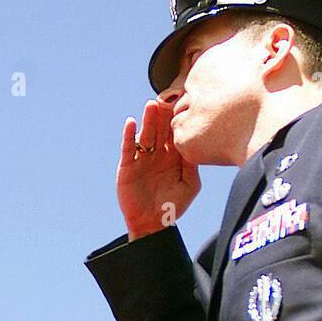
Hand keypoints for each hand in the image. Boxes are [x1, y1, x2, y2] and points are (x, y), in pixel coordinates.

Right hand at [117, 99, 200, 239]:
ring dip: (148, 119)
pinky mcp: (127, 166)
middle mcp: (157, 153)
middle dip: (163, 114)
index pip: (175, 132)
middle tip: (167, 96)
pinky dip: (129, 135)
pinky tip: (132, 122)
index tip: (184, 102)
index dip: (178, 118)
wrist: (153, 224)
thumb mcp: (190, 185)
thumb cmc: (174, 206)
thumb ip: (192, 165)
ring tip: (151, 104)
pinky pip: (128, 147)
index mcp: (173, 156)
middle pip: (160, 128)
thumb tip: (194, 143)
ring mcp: (141, 158)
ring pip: (145, 134)